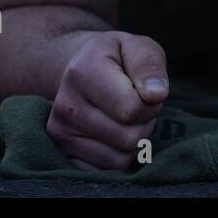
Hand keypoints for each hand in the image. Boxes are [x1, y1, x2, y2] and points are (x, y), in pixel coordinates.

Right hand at [45, 31, 169, 170]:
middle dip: (144, 123)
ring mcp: (60, 132)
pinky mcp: (63, 154)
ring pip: (119, 159)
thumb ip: (149, 64)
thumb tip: (156, 95)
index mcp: (82, 71)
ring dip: (133, 140)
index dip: (151, 103)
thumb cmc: (118, 59)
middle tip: (135, 104)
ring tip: (123, 116)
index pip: (132, 109)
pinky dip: (117, 156)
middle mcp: (65, 105)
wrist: (83, 70)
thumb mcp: (138, 47)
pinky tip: (111, 133)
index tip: (145, 90)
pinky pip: (106, 171)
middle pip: (128, 138)